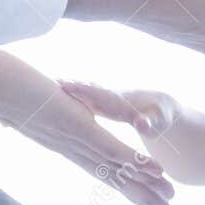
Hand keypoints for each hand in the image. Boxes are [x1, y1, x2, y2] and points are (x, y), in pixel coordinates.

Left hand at [0, 58, 176, 204]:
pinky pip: (110, 146)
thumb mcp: (24, 100)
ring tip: (170, 196)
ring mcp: (72, 137)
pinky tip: (154, 170)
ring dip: (145, 183)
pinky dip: (134, 160)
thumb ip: (30, 112)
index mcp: (59, 142)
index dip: (122, 185)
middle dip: (141, 195)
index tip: (144, 200)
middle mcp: (68, 146)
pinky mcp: (74, 125)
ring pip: (116, 166)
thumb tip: (11, 119)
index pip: (97, 168)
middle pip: (111, 177)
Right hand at [59, 82, 183, 136]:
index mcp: (121, 102)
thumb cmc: (160, 115)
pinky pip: (81, 99)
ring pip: (81, 93)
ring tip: (44, 85)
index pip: (101, 94)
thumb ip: (149, 123)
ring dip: (65, 90)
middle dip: (70, 86)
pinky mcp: (97, 106)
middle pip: (87, 90)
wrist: (158, 106)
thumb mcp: (158, 121)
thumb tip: (141, 124)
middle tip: (48, 80)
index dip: (84, 90)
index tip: (65, 84)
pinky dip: (67, 95)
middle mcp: (109, 98)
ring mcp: (102, 100)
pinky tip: (50, 95)